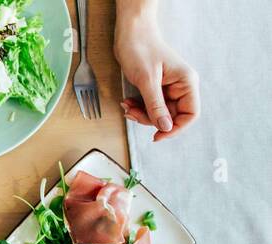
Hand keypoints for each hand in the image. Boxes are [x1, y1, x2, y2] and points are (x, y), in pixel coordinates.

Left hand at [114, 7, 198, 139]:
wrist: (130, 33)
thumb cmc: (141, 49)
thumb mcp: (147, 80)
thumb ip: (156, 106)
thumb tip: (165, 127)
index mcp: (186, 82)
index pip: (190, 114)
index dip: (175, 128)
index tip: (157, 136)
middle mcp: (181, 86)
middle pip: (171, 116)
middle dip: (150, 119)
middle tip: (132, 113)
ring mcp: (168, 88)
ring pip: (158, 113)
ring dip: (141, 114)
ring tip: (127, 106)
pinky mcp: (156, 88)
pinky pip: (150, 106)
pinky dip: (138, 108)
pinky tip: (127, 102)